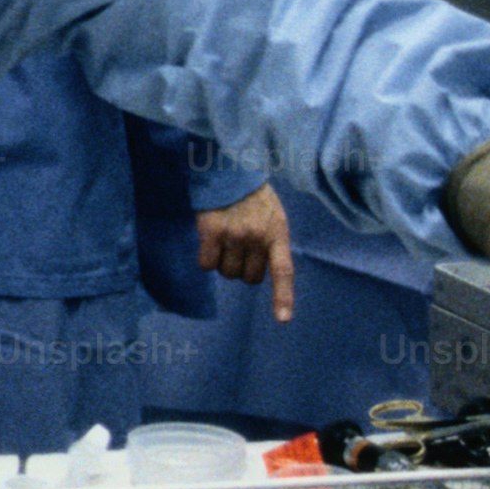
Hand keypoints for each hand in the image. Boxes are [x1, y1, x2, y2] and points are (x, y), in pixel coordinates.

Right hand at [196, 185, 291, 322]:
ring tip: (224, 240)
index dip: (283, 297)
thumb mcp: (273, 216)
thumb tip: (256, 273)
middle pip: (249, 278)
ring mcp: (233, 235)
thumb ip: (270, 242)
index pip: (283, 270)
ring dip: (223, 264)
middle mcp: (257, 236)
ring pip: (226, 273)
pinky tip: (208, 241)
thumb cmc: (253, 196)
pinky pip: (207, 264)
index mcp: (277, 232)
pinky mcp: (211, 232)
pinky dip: (206, 259)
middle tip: (239, 248)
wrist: (227, 169)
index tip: (282, 319)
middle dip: (243, 269)